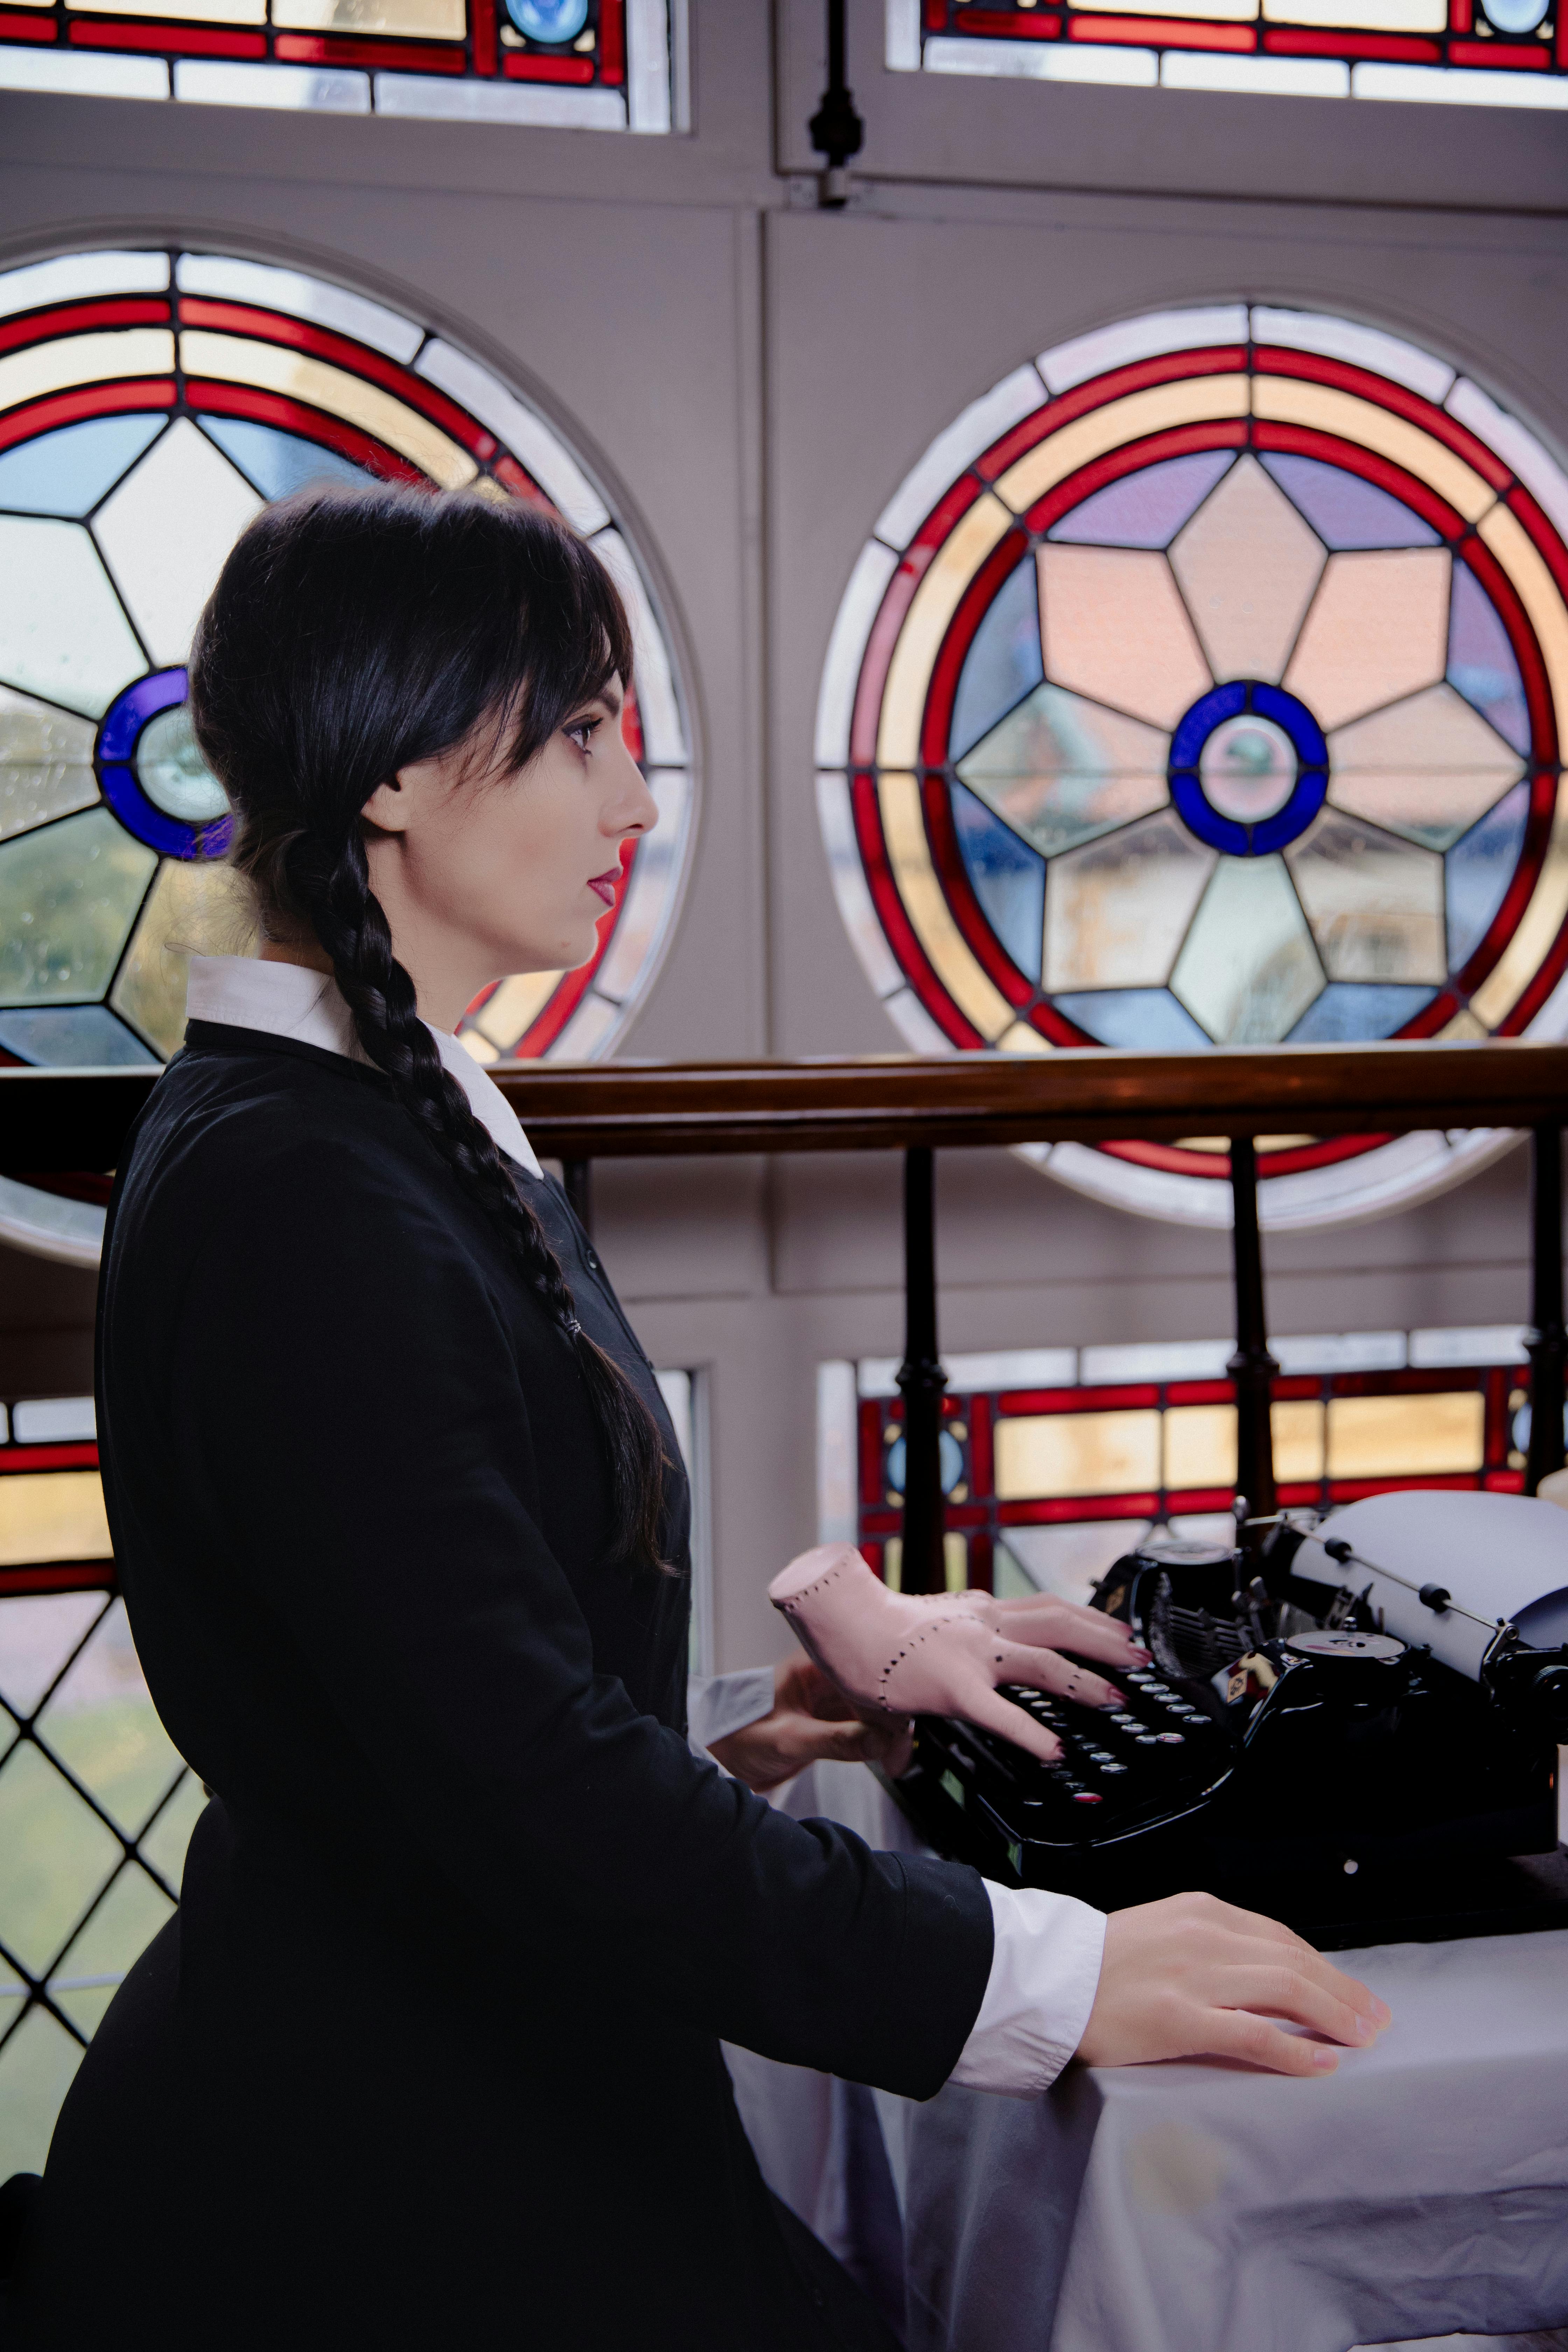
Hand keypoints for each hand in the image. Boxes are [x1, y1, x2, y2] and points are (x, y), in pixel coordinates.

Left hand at [709, 1654, 915, 1794]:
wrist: (724, 1755)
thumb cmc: (741, 1736)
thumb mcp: (788, 1740)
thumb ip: (834, 1740)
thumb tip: (880, 1741)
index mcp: (813, 1663)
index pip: (864, 1677)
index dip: (885, 1708)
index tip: (894, 1741)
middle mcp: (827, 1674)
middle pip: (877, 1690)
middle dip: (892, 1724)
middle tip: (897, 1759)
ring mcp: (833, 1695)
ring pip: (877, 1707)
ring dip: (889, 1734)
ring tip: (894, 1762)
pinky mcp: (835, 1716)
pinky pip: (869, 1723)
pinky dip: (880, 1740)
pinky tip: (884, 1757)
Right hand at [768, 1544, 1149, 1764]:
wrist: (837, 1621)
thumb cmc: (869, 1631)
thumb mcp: (916, 1648)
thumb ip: (926, 1689)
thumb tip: (907, 1743)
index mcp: (978, 1611)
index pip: (1044, 1608)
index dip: (1086, 1619)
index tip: (1116, 1632)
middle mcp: (982, 1623)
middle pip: (1060, 1621)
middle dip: (1106, 1639)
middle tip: (1141, 1656)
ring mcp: (970, 1653)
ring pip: (1044, 1658)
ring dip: (1086, 1680)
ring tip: (1117, 1699)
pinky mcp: (951, 1686)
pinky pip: (999, 1712)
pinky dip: (1031, 1732)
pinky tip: (1052, 1751)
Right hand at [1075, 1891, 1392, 2076]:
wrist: (1043, 1977)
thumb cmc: (1098, 1964)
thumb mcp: (1161, 1934)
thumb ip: (1207, 1947)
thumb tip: (1261, 1974)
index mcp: (1198, 1912)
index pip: (1280, 1937)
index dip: (1325, 1967)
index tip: (1351, 1991)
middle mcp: (1202, 1936)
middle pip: (1294, 1961)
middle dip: (1343, 1991)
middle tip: (1375, 2019)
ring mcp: (1191, 1977)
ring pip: (1284, 1990)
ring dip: (1334, 2015)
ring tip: (1362, 2037)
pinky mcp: (1177, 2018)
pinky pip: (1252, 2033)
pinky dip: (1294, 2049)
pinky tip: (1321, 2062)